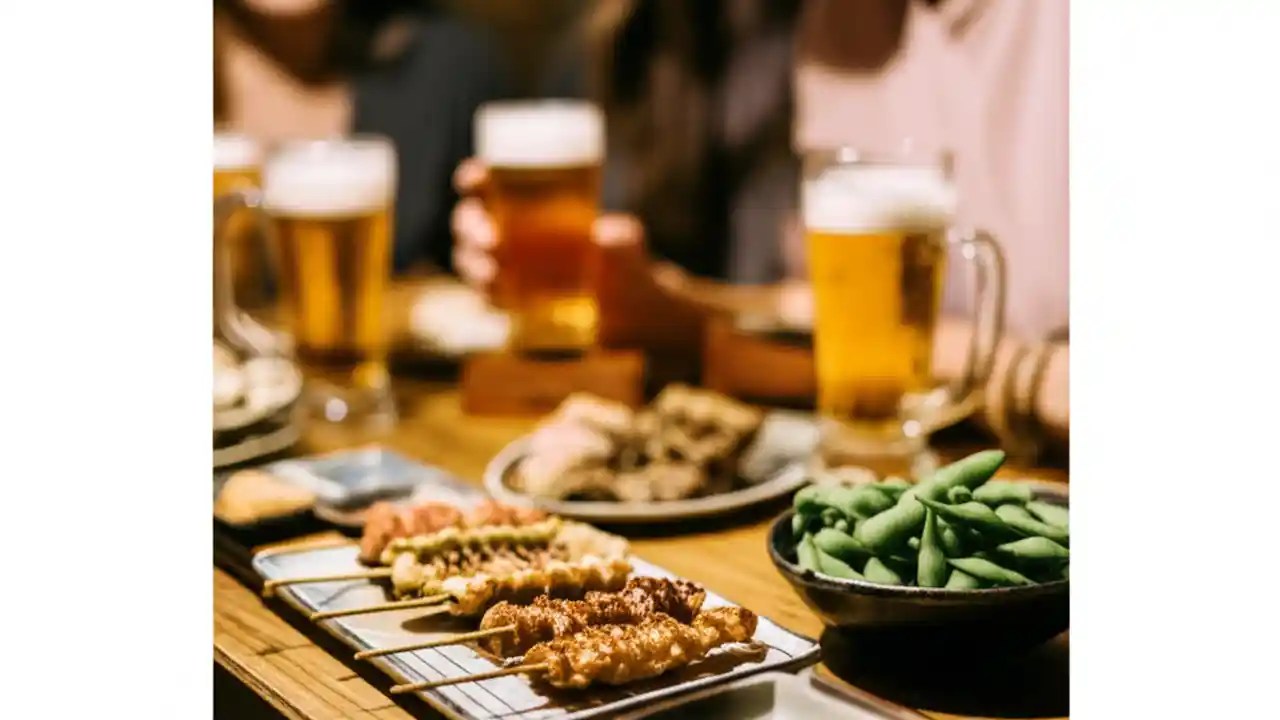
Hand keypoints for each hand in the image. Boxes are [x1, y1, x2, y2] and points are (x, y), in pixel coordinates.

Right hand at [448, 158, 703, 360]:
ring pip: (469, 259)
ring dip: (473, 265)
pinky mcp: (509, 300)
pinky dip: (486, 295)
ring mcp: (503, 266)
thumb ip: (622, 237)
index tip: (476, 179)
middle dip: (470, 228)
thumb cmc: (623, 257)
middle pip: (467, 221)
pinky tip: (496, 297)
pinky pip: (485, 296)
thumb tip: (602, 236)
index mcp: (523, 201)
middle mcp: (505, 230)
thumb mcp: (627, 240)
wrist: (629, 305)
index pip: (484, 184)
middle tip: (491, 240)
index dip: (471, 178)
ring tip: (494, 275)